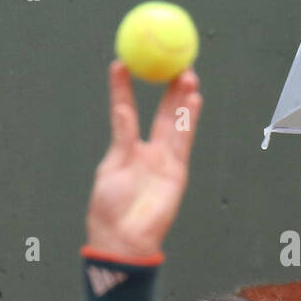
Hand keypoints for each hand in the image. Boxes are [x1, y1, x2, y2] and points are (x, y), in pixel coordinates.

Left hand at [86, 61, 202, 258]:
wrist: (124, 238)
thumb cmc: (109, 208)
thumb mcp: (112, 167)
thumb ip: (122, 137)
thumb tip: (123, 108)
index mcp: (127, 149)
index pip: (127, 110)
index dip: (124, 88)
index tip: (121, 63)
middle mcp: (149, 150)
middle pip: (162, 113)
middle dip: (169, 88)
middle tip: (173, 61)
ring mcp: (165, 160)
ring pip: (176, 123)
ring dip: (182, 99)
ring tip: (187, 74)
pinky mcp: (177, 171)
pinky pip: (182, 141)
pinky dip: (186, 120)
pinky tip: (191, 100)